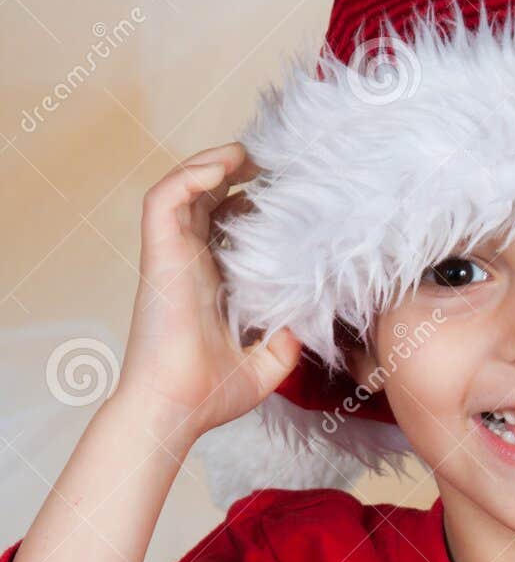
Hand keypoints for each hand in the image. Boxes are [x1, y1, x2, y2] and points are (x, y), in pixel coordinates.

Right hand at [115, 142, 301, 446]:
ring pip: (185, 185)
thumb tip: (310, 322)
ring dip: (215, 161)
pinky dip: (191, 173)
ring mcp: (173, 254)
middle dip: (239, 171)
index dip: (255, 202)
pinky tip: (225, 168)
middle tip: (278, 162)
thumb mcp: (268, 365)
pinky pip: (165, 196)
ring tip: (250, 153)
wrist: (177, 409)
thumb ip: (287, 341)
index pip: (228, 224)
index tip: (293, 193)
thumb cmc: (210, 395)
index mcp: (211, 280)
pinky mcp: (158, 252)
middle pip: (209, 196)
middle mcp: (191, 261)